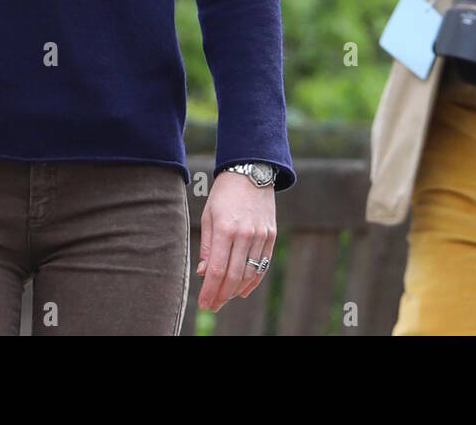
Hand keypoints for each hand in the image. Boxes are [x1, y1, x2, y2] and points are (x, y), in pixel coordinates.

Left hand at [196, 170, 276, 312]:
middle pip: (233, 276)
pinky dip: (253, 280)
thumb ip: (207, 246)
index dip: (210, 291)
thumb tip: (204, 273)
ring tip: (225, 298)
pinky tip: (243, 289)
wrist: (251, 171)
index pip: (217, 270)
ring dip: (236, 290)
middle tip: (213, 305)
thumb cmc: (224, 194)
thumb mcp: (209, 216)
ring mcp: (260, 235)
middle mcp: (245, 234)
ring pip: (249, 273)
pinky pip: (263, 264)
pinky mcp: (271, 234)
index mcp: (225, 229)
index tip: (204, 303)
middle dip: (221, 295)